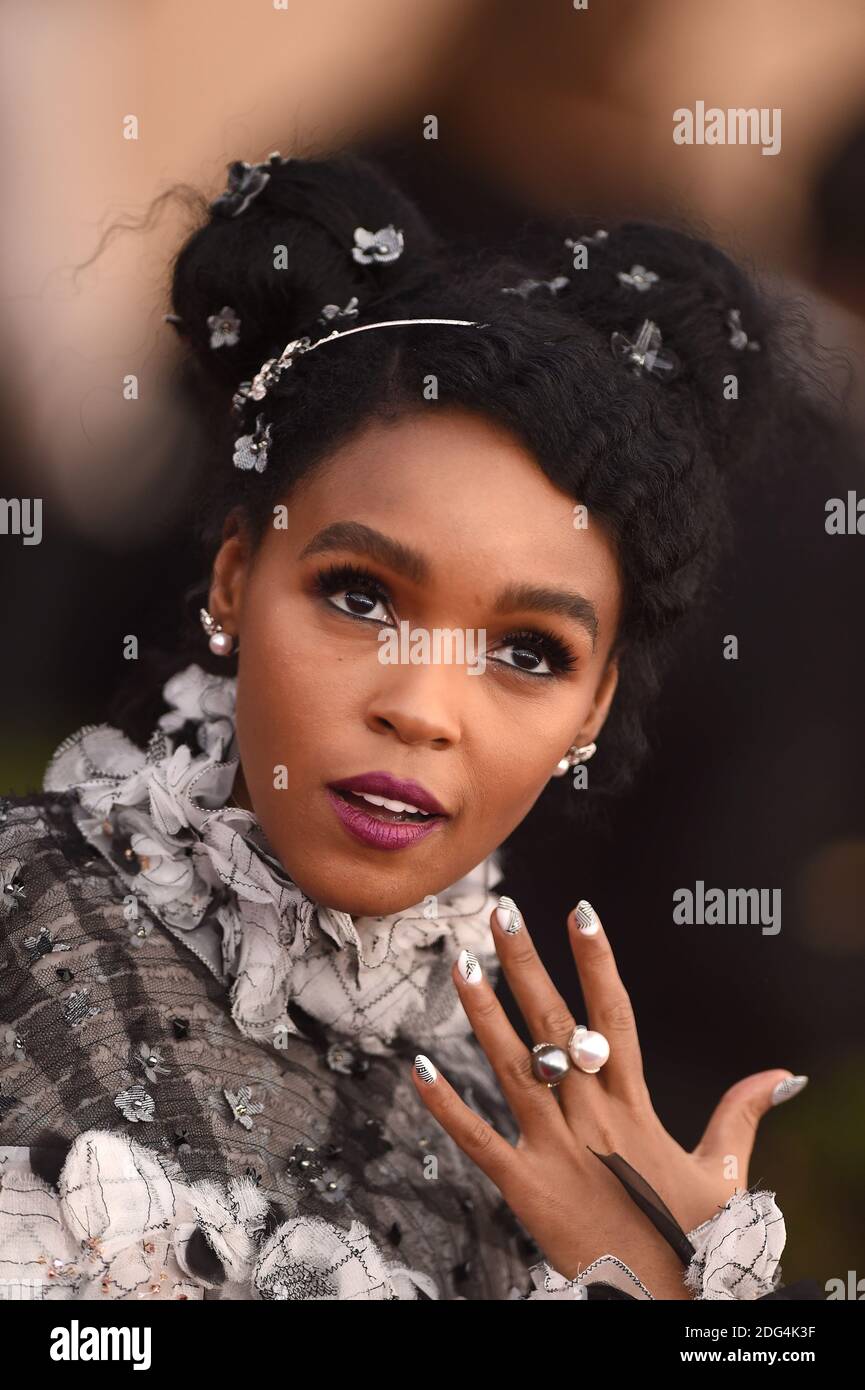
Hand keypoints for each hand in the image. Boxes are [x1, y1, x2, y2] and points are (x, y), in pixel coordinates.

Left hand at [411, 897, 798, 1299]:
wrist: (665, 1301)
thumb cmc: (694, 1240)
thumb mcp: (724, 1171)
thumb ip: (741, 1113)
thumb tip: (781, 1075)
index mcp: (636, 1106)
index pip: (615, 1016)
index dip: (597, 961)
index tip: (581, 913)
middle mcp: (593, 1117)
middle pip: (556, 1024)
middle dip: (528, 965)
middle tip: (504, 913)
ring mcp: (557, 1149)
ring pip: (515, 1066)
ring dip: (484, 1013)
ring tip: (462, 962)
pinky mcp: (526, 1186)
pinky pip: (479, 1140)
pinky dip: (447, 1105)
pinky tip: (419, 1066)